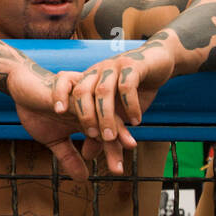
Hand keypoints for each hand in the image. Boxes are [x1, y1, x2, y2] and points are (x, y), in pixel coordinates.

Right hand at [8, 64, 106, 180]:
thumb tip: (83, 179)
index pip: (107, 135)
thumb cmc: (40, 112)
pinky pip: (65, 84)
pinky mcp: (59, 79)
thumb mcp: (54, 140)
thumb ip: (69, 157)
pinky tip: (59, 110)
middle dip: (114, 138)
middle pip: (107, 119)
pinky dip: (62, 97)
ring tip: (93, 134)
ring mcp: (76, 90)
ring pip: (91, 101)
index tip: (117, 170)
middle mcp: (88, 104)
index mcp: (90, 118)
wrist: (23, 87)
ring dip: (93, 117)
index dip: (113, 151)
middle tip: (119, 155)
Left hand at [53, 44, 170, 161]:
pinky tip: (135, 121)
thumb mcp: (116, 111)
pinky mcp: (134, 66)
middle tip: (92, 136)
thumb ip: (102, 130)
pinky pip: (127, 87)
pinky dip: (130, 106)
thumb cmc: (134, 87)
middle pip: (83, 91)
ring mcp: (114, 67)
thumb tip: (87, 155)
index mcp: (89, 78)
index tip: (57, 113)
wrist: (159, 61)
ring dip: (106, 116)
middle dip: (85, 115)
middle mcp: (98, 71)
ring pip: (103, 91)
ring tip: (110, 137)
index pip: (67, 84)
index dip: (60, 95)